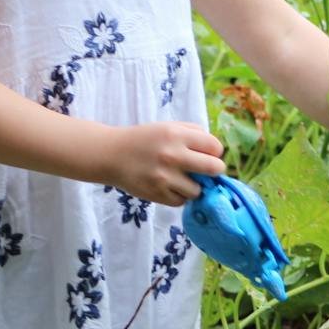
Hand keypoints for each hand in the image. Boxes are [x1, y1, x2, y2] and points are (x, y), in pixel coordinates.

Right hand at [106, 122, 224, 206]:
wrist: (111, 155)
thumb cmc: (144, 140)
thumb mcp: (168, 127)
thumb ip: (194, 133)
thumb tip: (217, 151)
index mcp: (176, 135)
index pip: (215, 147)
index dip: (214, 152)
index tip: (208, 155)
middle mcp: (173, 155)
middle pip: (214, 169)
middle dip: (213, 171)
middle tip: (205, 171)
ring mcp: (165, 177)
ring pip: (198, 190)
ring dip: (193, 186)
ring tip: (181, 179)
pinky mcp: (157, 194)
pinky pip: (182, 201)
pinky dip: (179, 196)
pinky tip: (169, 186)